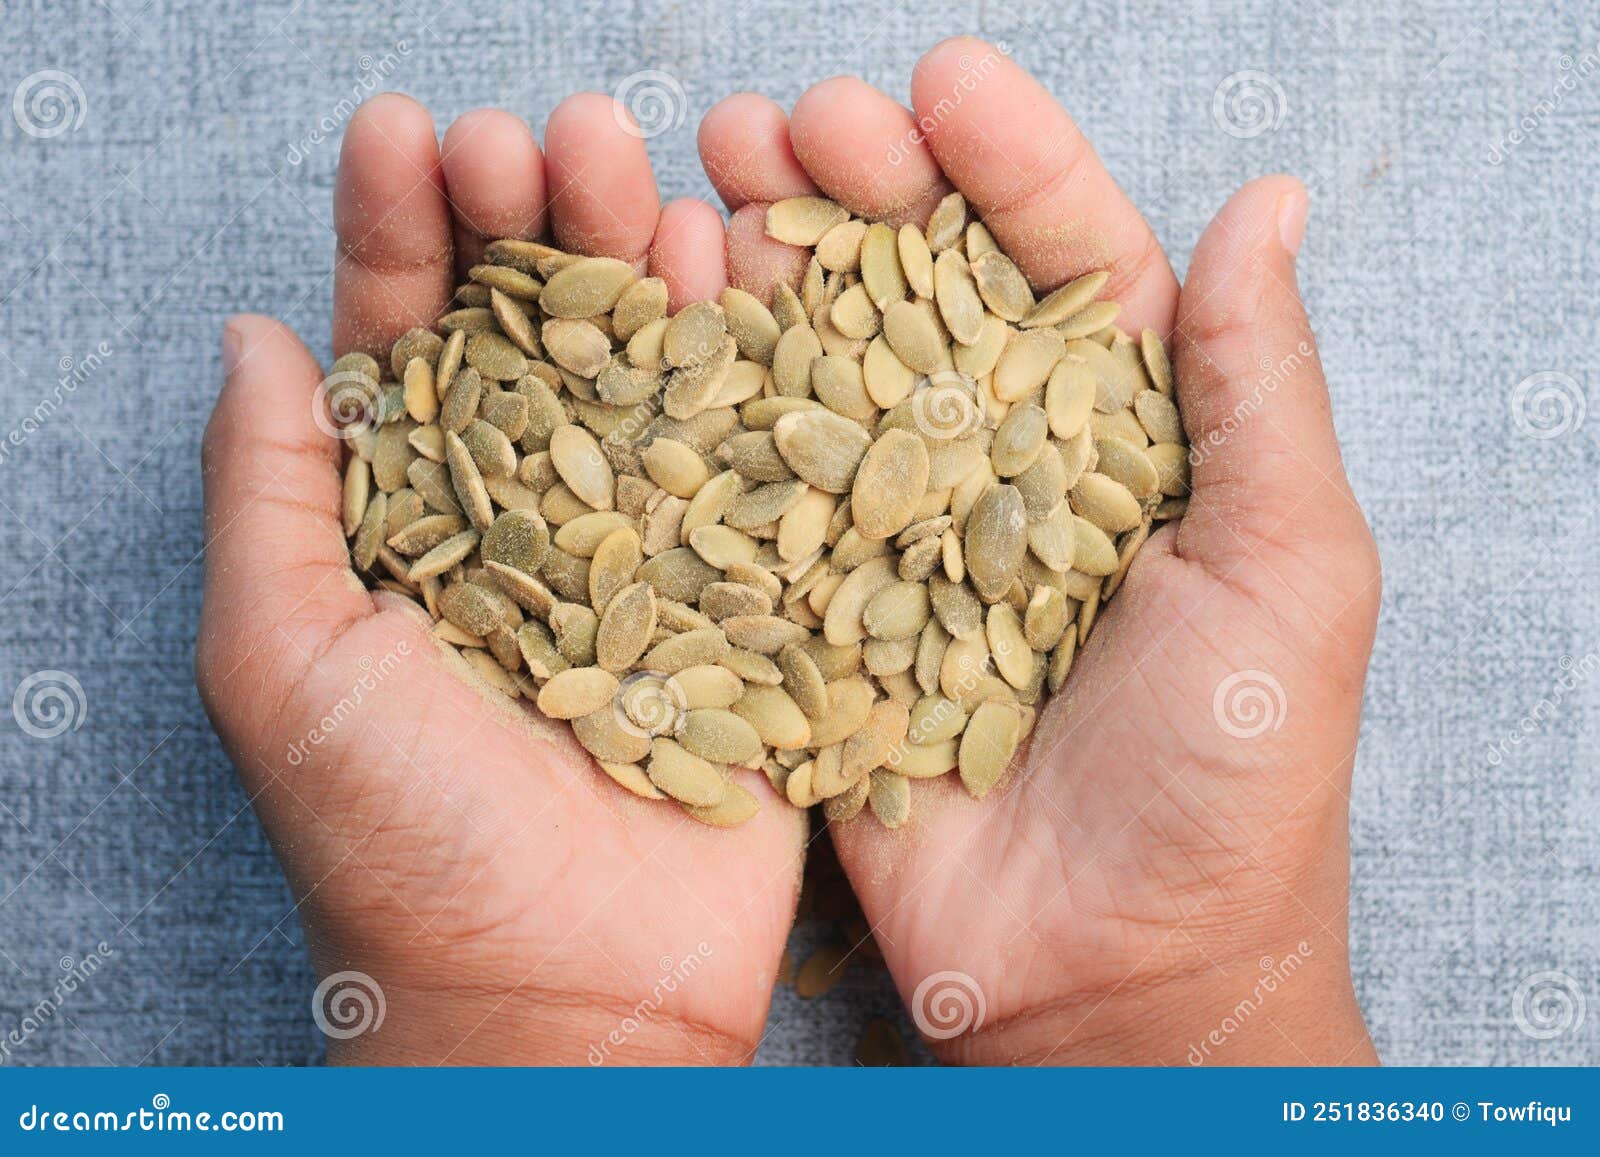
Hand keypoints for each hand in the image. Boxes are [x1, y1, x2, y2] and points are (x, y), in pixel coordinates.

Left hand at [197, 94, 802, 1064]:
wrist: (571, 991)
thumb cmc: (402, 845)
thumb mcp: (282, 664)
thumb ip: (269, 495)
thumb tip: (255, 333)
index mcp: (413, 518)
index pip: (405, 341)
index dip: (401, 231)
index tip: (404, 134)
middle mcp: (532, 510)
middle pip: (533, 325)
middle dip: (526, 215)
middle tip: (531, 137)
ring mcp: (648, 537)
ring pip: (643, 360)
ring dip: (630, 247)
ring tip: (619, 155)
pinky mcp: (747, 579)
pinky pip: (747, 441)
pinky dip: (739, 343)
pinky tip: (722, 256)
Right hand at [698, 39, 1379, 1064]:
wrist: (1115, 972)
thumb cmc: (1233, 780)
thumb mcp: (1290, 568)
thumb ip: (1258, 387)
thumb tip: (1270, 202)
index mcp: (1125, 438)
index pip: (1062, 262)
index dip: (1007, 163)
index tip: (943, 79)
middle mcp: (1001, 467)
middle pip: (922, 293)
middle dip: (860, 190)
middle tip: (790, 115)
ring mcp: (897, 537)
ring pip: (825, 369)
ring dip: (768, 265)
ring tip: (705, 170)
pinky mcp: (813, 616)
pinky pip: (756, 495)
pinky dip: (707, 403)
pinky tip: (664, 314)